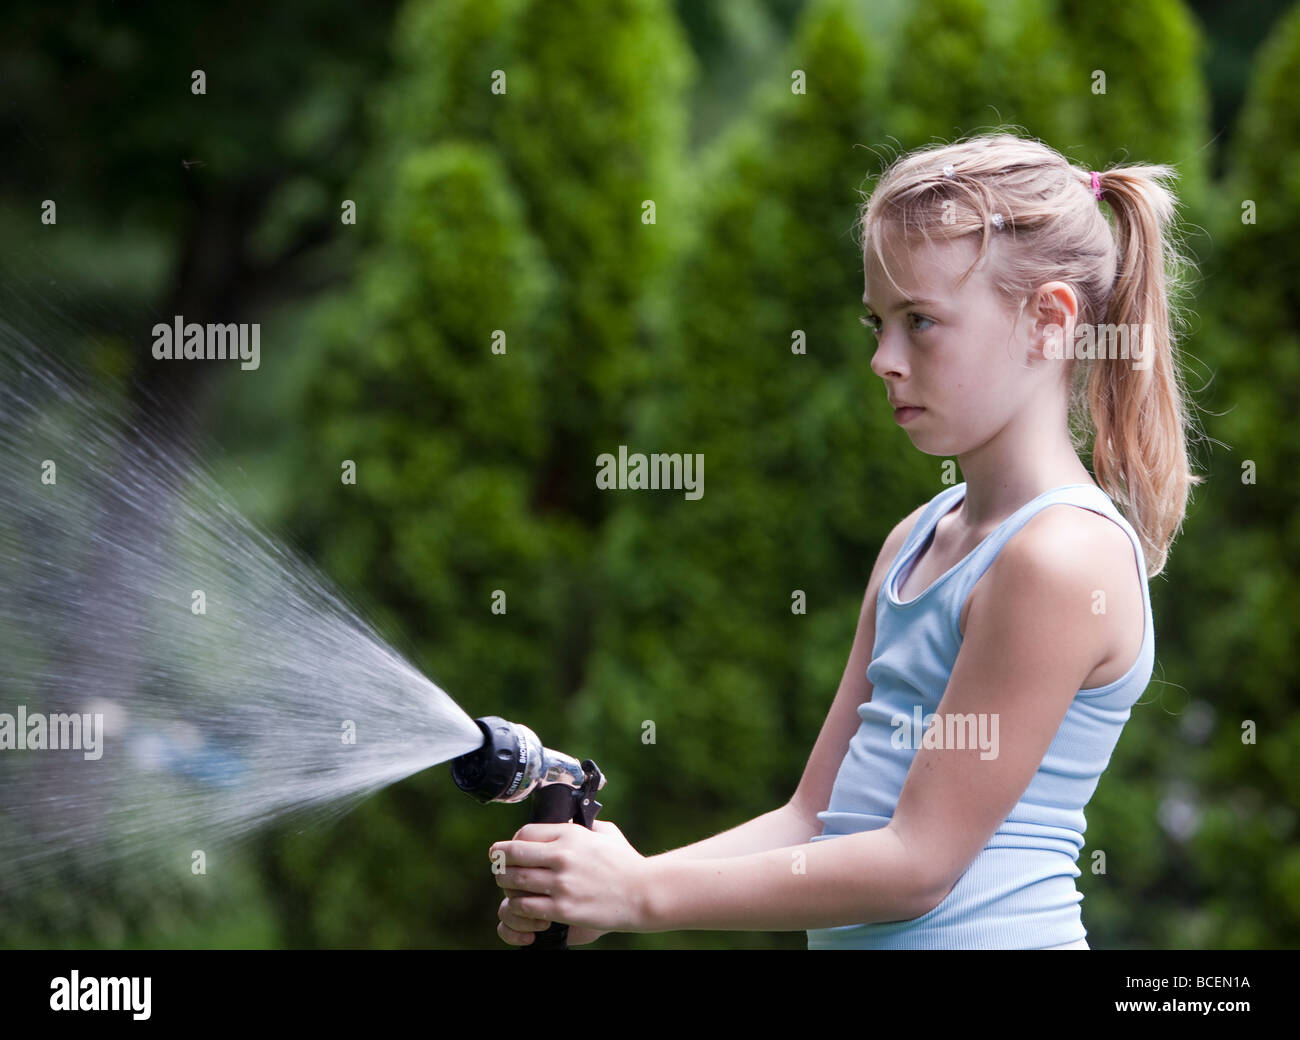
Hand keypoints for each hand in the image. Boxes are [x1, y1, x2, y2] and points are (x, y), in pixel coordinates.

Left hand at [490, 819, 650, 940]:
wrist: (643, 893)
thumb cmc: (627, 863)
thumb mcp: (606, 832)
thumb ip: (583, 825)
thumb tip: (565, 821)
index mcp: (570, 835)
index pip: (524, 834)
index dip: (511, 843)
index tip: (510, 850)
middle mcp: (562, 856)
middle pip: (512, 855)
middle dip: (500, 862)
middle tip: (499, 868)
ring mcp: (561, 884)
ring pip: (514, 881)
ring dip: (506, 884)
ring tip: (508, 887)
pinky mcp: (563, 909)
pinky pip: (526, 906)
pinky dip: (518, 906)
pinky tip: (523, 905)